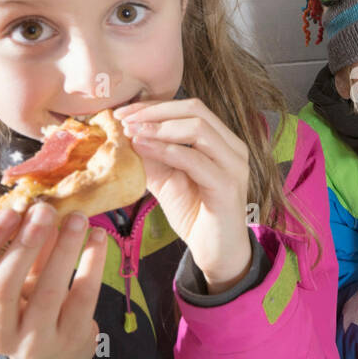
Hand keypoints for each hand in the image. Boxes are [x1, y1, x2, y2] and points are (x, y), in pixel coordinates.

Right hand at [0, 204, 106, 358]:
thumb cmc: (29, 308)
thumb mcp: (16, 282)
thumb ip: (21, 249)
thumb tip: (36, 203)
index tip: (8, 211)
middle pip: (0, 289)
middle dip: (23, 245)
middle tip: (45, 209)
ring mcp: (34, 341)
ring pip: (47, 293)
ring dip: (64, 249)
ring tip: (79, 218)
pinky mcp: (70, 340)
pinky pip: (83, 298)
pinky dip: (92, 263)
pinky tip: (98, 238)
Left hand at [115, 98, 252, 292]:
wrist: (217, 252)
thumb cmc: (195, 214)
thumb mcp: (167, 179)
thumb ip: (152, 156)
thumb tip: (125, 133)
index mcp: (223, 141)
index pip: (191, 108)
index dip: (155, 105)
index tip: (124, 112)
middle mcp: (233, 148)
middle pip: (196, 110)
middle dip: (155, 111)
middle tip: (124, 119)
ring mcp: (233, 166)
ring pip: (198, 129)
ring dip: (159, 127)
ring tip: (131, 132)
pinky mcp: (227, 187)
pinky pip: (195, 160)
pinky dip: (166, 150)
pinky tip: (142, 148)